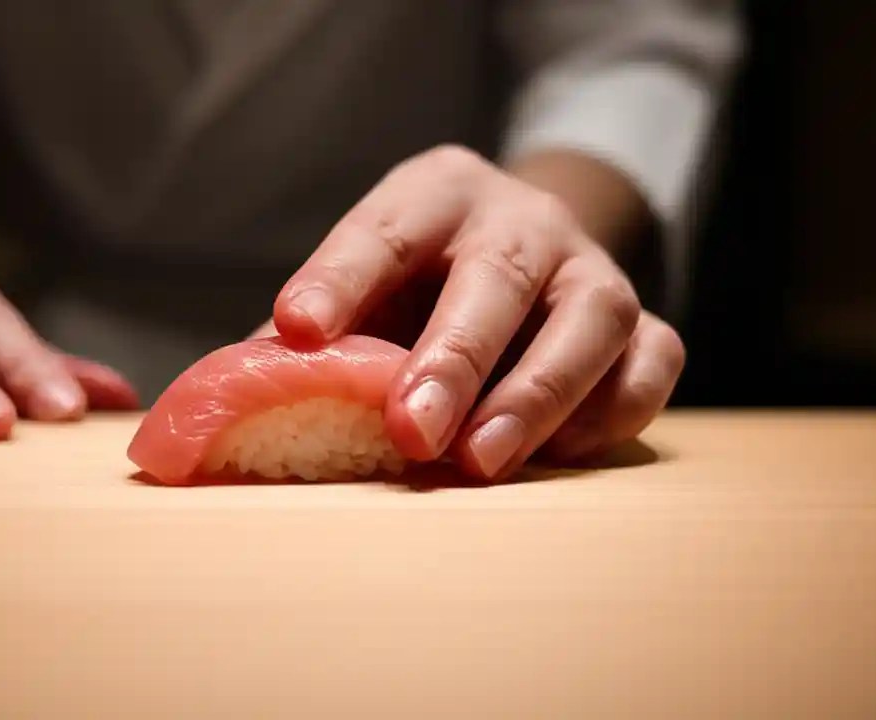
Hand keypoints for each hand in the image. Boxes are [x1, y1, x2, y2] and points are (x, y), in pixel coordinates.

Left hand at [272, 145, 683, 479]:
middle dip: (454, 359)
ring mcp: (593, 269)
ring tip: (480, 460)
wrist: (530, 252)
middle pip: (496, 277)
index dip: (340, 279)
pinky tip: (557, 453)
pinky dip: (611, 412)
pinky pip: (651, 362)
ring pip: (591, 319)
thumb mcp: (364, 287)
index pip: (383, 229)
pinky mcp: (644, 323)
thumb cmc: (423, 285)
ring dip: (536, 395)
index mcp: (434, 196)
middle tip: (410, 431)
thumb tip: (224, 405)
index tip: (296, 329)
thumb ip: (308, 339)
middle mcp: (523, 221)